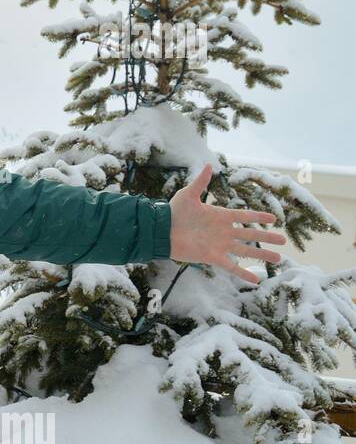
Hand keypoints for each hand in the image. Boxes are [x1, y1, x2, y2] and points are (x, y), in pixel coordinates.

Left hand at [168, 162, 285, 285]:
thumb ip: (200, 182)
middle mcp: (223, 231)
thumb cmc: (173, 212)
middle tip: (283, 240)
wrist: (160, 230)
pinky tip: (256, 280)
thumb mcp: (188, 194)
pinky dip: (243, 273)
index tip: (274, 219)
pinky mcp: (212, 257)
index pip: (245, 217)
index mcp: (220, 216)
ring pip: (246, 250)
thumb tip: (209, 164)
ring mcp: (219, 245)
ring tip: (278, 259)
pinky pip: (231, 266)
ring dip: (262, 254)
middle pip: (251, 235)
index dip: (259, 217)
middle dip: (267, 237)